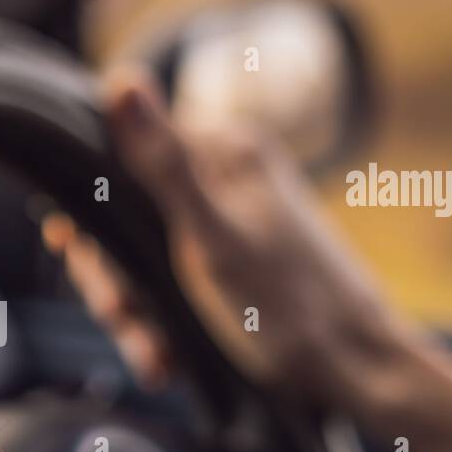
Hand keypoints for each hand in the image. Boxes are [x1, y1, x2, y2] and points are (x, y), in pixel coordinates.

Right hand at [47, 67, 451, 451]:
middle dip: (115, 284)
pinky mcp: (228, 265)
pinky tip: (168, 361)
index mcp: (223, 152)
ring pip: (140, 260)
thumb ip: (165, 164)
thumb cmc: (288, 310)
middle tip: (129, 325)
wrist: (357, 372)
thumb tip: (120, 79)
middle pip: (122, 217)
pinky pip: (169, 286)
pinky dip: (159, 328)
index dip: (94, 223)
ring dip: (135, 318)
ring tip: (157, 359)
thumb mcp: (213, 238)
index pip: (114, 158)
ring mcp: (225, 223)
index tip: (97, 270)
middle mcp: (223, 176)